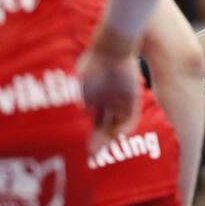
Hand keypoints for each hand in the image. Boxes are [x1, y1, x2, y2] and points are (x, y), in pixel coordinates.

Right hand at [78, 29, 141, 151]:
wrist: (112, 48)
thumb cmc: (92, 65)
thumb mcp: (80, 84)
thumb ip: (78, 101)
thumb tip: (71, 119)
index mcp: (93, 100)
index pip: (90, 123)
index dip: (87, 136)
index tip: (81, 149)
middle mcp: (107, 103)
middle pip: (103, 127)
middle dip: (98, 142)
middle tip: (92, 156)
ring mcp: (120, 101)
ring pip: (116, 125)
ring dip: (111, 138)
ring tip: (104, 150)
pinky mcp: (133, 98)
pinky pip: (131, 117)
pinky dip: (125, 127)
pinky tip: (118, 136)